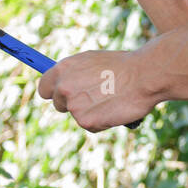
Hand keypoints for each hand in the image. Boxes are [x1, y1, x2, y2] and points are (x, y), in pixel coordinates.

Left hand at [37, 49, 151, 131]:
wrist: (144, 76)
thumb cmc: (123, 66)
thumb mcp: (92, 61)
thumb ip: (74, 72)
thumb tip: (65, 82)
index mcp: (63, 68)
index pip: (44, 87)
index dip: (54, 92)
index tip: (63, 95)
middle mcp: (63, 87)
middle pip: (58, 104)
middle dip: (73, 103)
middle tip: (94, 98)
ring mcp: (73, 105)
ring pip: (77, 115)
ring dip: (91, 112)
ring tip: (111, 99)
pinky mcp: (85, 121)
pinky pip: (90, 125)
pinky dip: (102, 121)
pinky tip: (114, 109)